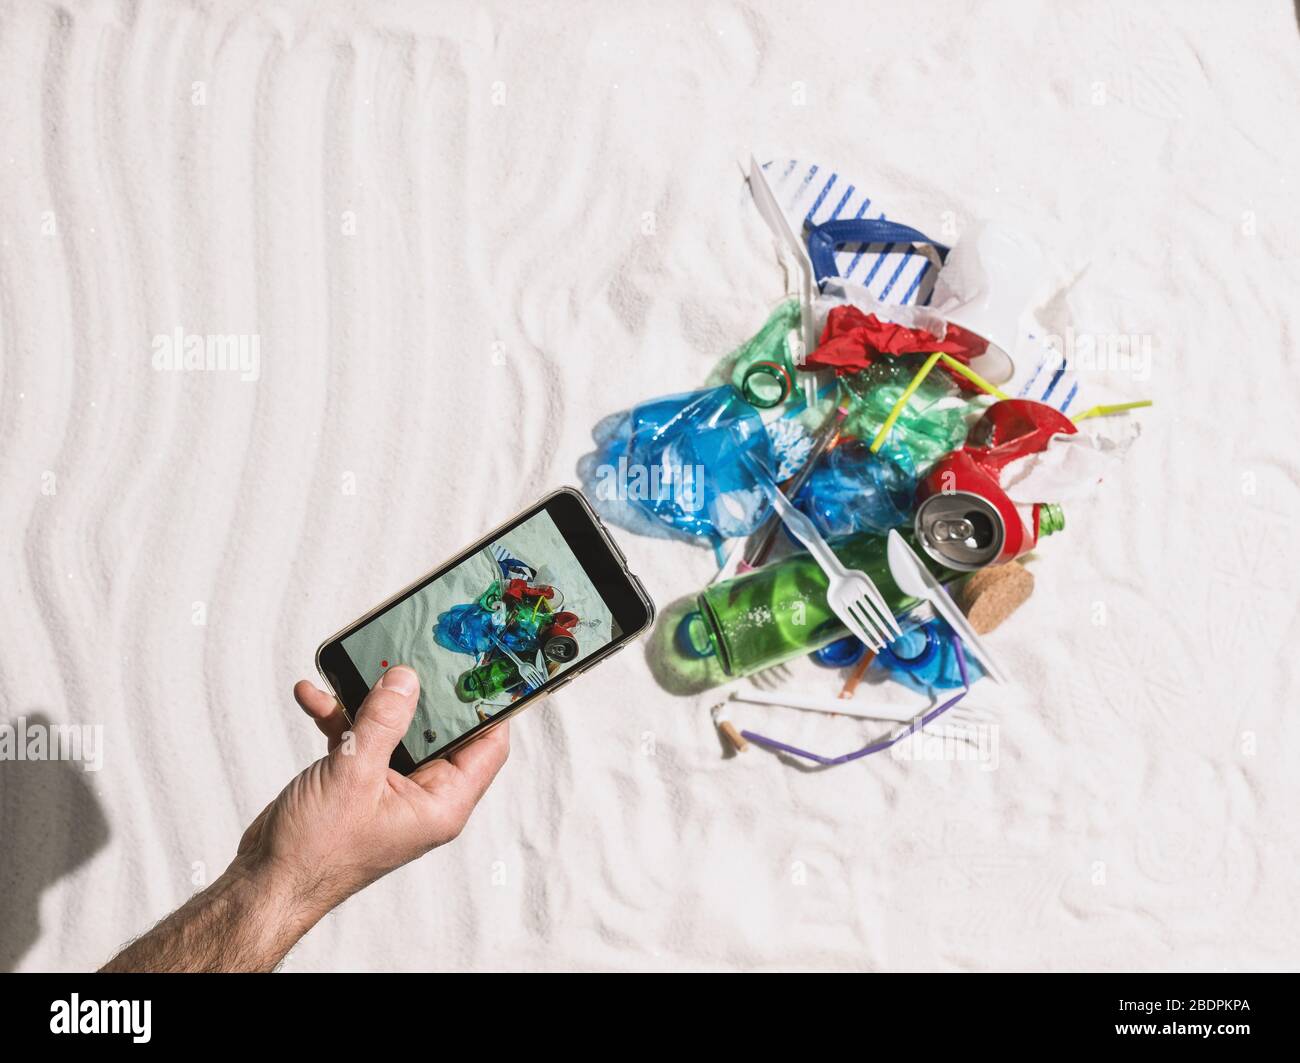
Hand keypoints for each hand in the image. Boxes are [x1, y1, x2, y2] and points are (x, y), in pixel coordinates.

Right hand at [234, 666, 509, 925]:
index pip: (488, 745)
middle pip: (440, 729)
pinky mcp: (360, 782)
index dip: (490, 706)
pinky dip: (340, 718)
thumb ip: (383, 722)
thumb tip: (407, 679)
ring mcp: (390, 788)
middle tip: (417, 651)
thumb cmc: (316, 852)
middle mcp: (423, 795)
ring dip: (370, 700)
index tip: (483, 666)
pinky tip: (315, 697)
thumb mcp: (354, 774)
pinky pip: (361, 738)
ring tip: (355, 667)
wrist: (266, 881)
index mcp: (442, 803)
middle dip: (421, 692)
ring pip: (395, 729)